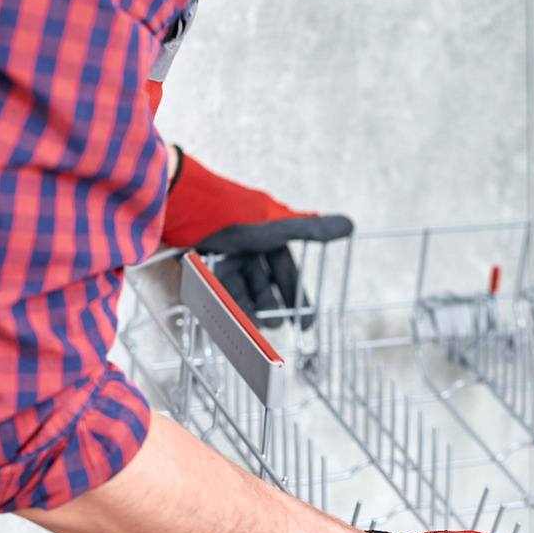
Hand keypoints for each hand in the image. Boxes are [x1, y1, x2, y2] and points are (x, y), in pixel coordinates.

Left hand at [161, 146, 352, 326]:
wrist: (184, 203)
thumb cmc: (232, 213)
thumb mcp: (278, 227)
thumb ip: (312, 230)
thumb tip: (349, 224)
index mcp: (269, 232)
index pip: (287, 270)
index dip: (296, 294)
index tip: (304, 320)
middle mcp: (249, 242)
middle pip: (264, 281)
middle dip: (272, 304)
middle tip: (278, 326)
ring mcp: (226, 250)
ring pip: (242, 286)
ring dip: (251, 307)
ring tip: (256, 328)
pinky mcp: (204, 257)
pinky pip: (220, 285)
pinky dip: (228, 302)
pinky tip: (233, 318)